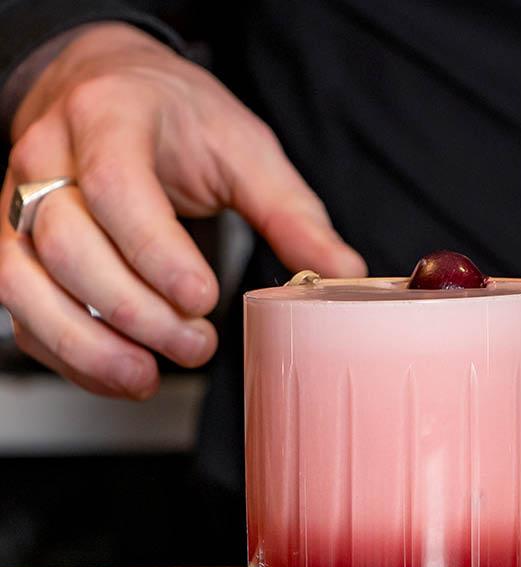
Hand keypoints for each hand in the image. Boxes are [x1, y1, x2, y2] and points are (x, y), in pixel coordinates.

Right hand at [0, 23, 365, 398]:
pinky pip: (22, 311)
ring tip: (147, 376)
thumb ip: (291, 214)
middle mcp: (48, 161)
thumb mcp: (245, 150)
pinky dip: (67, 354)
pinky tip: (120, 373)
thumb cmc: (176, 117)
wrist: (106, 90)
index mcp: (110, 119)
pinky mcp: (14, 246)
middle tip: (196, 346)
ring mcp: (17, 205)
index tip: (202, 299)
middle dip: (135, 313)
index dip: (155, 253)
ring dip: (88, 346)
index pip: (115, 189)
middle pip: (66, 246)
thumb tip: (342, 274)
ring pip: (25, 284)